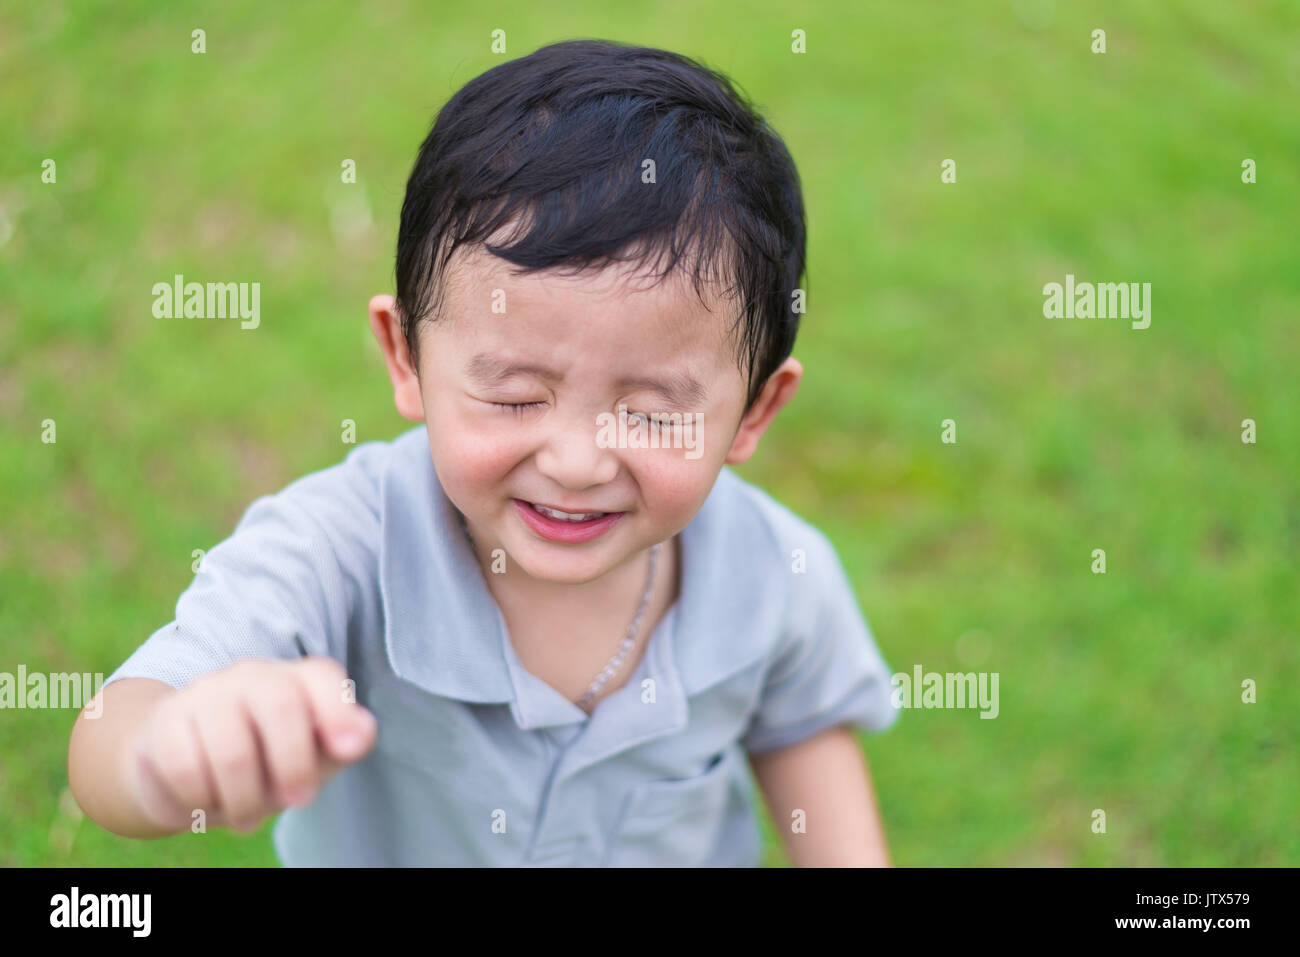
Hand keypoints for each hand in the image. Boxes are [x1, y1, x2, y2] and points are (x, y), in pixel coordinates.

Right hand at [126, 657, 376, 832]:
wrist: (184, 769)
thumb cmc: (267, 762)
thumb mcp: (314, 757)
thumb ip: (346, 743)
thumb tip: (363, 733)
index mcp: (297, 680)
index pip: (322, 678)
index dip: (338, 711)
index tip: (349, 750)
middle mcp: (253, 675)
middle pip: (281, 706)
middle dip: (294, 765)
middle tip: (297, 802)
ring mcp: (206, 693)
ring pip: (233, 750)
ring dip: (244, 800)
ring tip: (247, 818)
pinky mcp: (165, 722)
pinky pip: (187, 769)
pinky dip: (203, 801)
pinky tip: (207, 803)